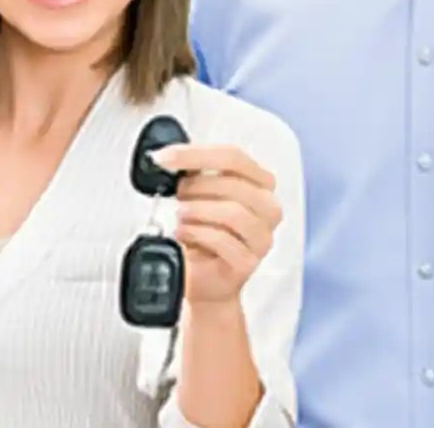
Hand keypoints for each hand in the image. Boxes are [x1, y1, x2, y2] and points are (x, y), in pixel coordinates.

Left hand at [152, 144, 281, 304]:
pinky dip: (196, 233)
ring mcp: (262, 236)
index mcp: (261, 183)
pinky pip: (223, 240)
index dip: (196, 154)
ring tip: (181, 215)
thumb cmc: (205, 233)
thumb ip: (194, 172)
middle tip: (178, 193)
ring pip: (232, 211)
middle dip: (197, 185)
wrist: (204, 279)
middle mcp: (268, 208)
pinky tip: (184, 233)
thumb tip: (168, 156)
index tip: (165, 157)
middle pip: (233, 182)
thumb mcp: (201, 195)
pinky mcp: (248, 262)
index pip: (233, 157)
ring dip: (198, 210)